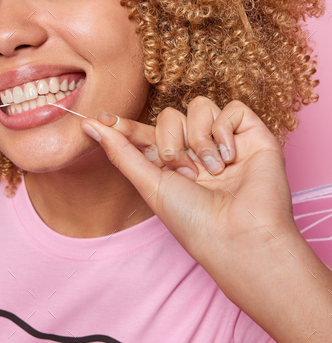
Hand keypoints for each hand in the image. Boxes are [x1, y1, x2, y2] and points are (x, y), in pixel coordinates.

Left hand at [81, 97, 298, 279]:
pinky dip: (225, 130)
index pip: (146, 134)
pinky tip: (230, 159)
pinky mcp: (253, 135)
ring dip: (199, 138)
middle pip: (171, 115)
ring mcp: (225, 142)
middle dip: (170, 142)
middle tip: (185, 173)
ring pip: (200, 106)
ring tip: (212, 171)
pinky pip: (232, 109)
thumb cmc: (194, 221)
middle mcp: (198, 152)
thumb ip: (121, 152)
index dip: (125, 126)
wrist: (239, 235)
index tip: (101, 118)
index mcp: (172, 165)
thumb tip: (88, 125)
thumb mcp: (149, 185)